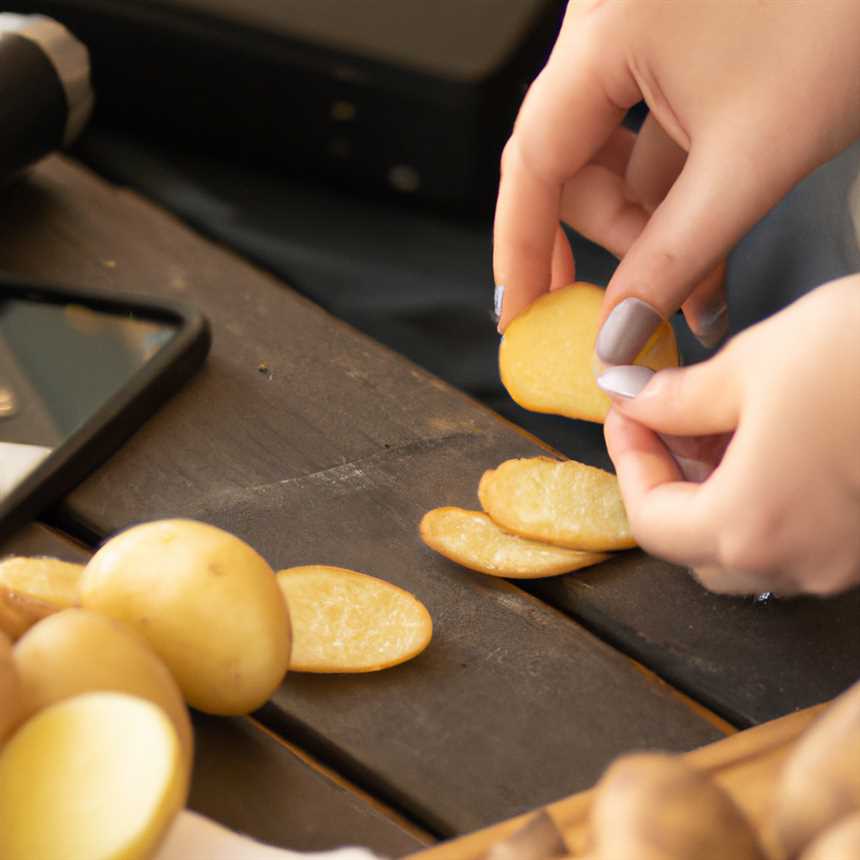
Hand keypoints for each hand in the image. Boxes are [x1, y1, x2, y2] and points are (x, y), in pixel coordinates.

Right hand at [493, 0, 859, 357]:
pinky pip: (643, 137)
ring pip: (606, 159)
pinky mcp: (666, 47)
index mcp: (607, 33)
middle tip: (643, 304)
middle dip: (613, 241)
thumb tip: (612, 335)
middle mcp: (605, 26)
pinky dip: (668, 194)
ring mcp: (635, 34)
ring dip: (646, 227)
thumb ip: (671, 261)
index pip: (532, 164)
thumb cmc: (848, 21)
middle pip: (568, 167)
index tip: (519, 316)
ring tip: (695, 280)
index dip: (519, 252)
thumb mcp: (751, 163)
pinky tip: (702, 244)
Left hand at [598, 275, 859, 595]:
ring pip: (742, 549)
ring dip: (711, 493)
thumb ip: (678, 399)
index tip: (628, 413)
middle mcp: (797, 562)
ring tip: (711, 424)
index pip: (650, 521)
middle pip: (691, 545)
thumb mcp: (752, 364)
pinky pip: (793, 539)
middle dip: (667, 480)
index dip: (629, 462)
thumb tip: (634, 400)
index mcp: (751, 525)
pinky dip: (760, 500)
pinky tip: (763, 442)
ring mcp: (843, 563)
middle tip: (663, 420)